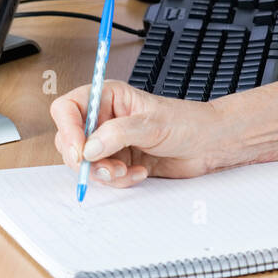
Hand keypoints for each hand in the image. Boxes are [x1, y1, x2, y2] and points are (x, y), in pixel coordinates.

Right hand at [50, 79, 213, 185]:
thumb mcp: (152, 124)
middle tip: (107, 166)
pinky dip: (119, 180)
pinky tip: (139, 172)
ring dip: (104, 172)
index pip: (68, 108)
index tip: (80, 152)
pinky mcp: (120, 161)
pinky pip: (104, 176)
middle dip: (86, 159)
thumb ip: (118, 133)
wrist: (209, 145)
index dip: (68, 130)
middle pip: (70, 140)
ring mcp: (111, 141)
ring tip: (127, 170)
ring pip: (86, 163)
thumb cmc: (187, 123)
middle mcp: (105, 119)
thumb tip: (89, 147)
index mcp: (108, 97)